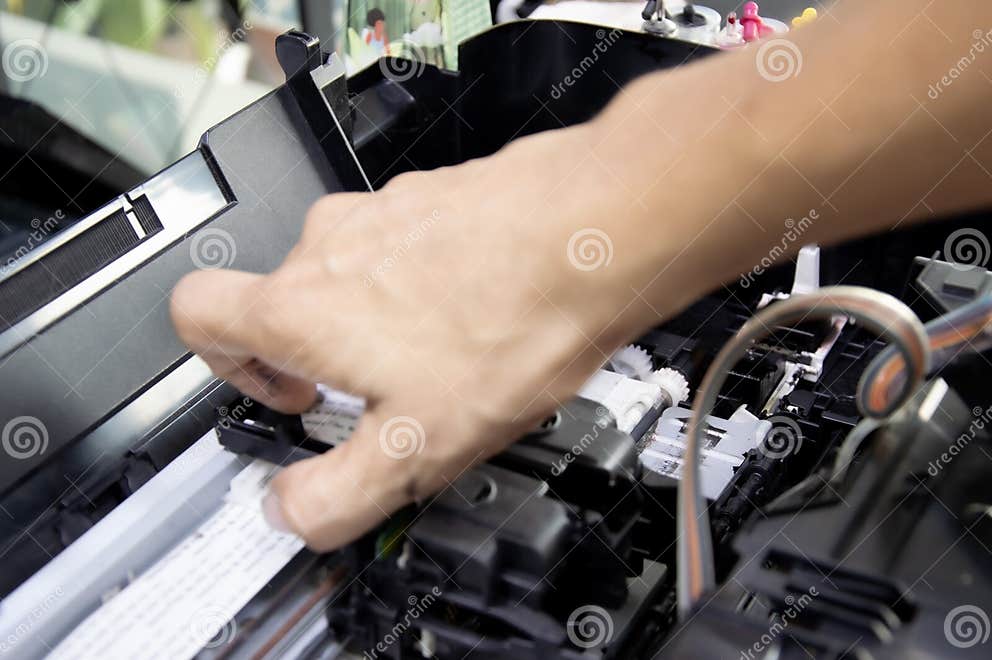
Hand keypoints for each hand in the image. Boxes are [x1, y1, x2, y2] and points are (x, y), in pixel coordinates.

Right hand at [170, 121, 679, 549]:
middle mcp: (331, 246)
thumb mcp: (415, 447)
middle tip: (384, 396)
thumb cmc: (513, 321)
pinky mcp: (434, 197)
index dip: (223, 365)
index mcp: (301, 306)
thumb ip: (334, 492)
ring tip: (446, 358)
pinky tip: (481, 316)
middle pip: (283, 302)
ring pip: (350, 275)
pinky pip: (405, 247)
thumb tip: (292, 509)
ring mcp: (384, 212)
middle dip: (321, 356)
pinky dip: (425, 285)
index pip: (195, 313)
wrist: (596, 232)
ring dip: (378, 321)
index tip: (286, 394)